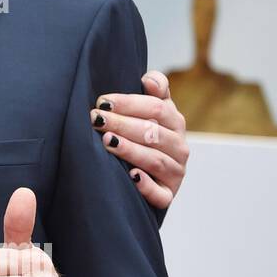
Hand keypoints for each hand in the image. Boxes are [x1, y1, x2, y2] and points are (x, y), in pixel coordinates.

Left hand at [91, 69, 188, 209]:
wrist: (146, 178)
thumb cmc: (143, 137)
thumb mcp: (151, 113)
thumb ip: (155, 93)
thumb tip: (149, 79)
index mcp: (175, 123)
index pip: (157, 108)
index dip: (129, 103)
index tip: (102, 101)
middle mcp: (179, 148)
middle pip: (153, 133)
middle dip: (123, 124)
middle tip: (96, 119)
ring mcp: (175, 174)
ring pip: (155, 160)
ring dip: (130, 150)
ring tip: (107, 142)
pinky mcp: (167, 196)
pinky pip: (160, 194)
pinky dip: (146, 185)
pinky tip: (131, 176)